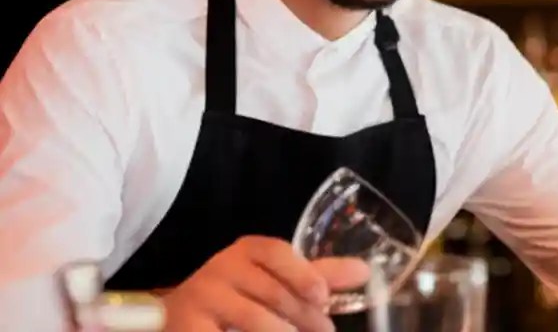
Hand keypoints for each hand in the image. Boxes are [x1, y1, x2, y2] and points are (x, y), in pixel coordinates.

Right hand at [161, 235, 368, 331]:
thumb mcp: (276, 280)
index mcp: (247, 250)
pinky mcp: (188, 326)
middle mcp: (222, 267)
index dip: (302, 274)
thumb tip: (364, 271)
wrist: (178, 315)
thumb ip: (318, 276)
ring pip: (253, 318)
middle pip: (271, 292)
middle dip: (305, 318)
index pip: (276, 253)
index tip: (323, 298)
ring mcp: (202, 298)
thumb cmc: (239, 295)